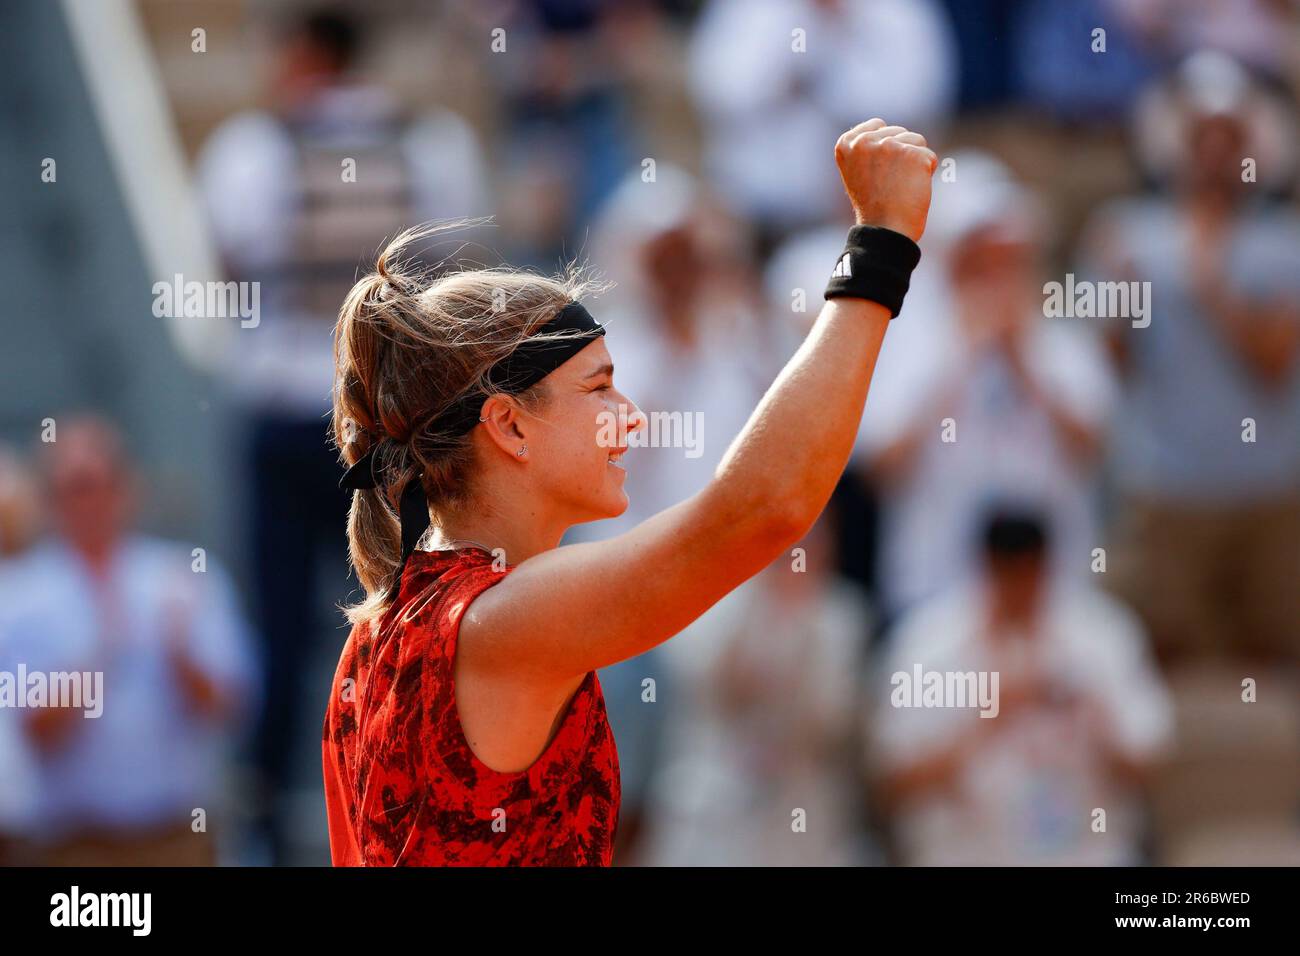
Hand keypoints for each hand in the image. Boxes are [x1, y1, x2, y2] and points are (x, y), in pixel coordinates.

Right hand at [834, 118, 937, 241]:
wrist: (884, 231)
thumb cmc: (873, 207)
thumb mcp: (858, 173)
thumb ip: (868, 150)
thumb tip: (888, 134)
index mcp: (846, 144)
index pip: (877, 126)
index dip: (884, 149)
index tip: (876, 173)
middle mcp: (864, 141)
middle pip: (899, 132)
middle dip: (900, 156)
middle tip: (888, 185)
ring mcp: (889, 146)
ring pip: (916, 141)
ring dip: (914, 163)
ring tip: (899, 187)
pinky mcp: (913, 155)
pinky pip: (929, 158)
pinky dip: (926, 175)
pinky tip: (910, 190)